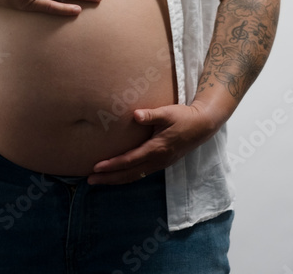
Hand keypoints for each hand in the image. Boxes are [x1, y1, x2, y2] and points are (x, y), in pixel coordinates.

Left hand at [87, 102, 220, 184]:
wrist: (202, 126)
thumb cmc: (183, 117)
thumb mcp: (168, 113)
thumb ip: (151, 115)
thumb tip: (136, 115)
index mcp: (156, 149)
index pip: (130, 160)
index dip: (112, 165)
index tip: (96, 167)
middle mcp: (157, 161)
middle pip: (129, 174)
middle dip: (109, 178)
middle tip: (90, 180)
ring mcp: (160, 164)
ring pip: (135, 176)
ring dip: (116, 179)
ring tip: (100, 180)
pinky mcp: (161, 163)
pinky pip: (140, 174)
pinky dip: (127, 176)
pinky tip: (118, 175)